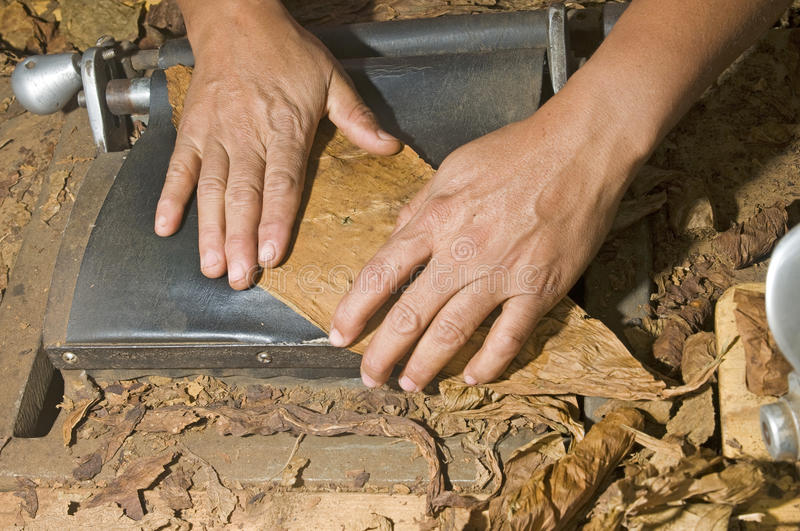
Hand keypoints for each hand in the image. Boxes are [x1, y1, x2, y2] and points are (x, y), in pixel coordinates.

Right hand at [154, 0, 400, 288]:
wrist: (237, 17)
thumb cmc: (287, 51)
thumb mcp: (331, 79)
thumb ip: (358, 119)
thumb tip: (391, 148)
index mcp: (286, 128)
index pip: (282, 183)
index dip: (275, 220)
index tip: (270, 254)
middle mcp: (248, 136)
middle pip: (244, 195)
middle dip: (240, 239)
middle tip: (239, 278)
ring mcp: (215, 134)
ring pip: (212, 189)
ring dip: (210, 230)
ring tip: (211, 266)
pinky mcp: (192, 130)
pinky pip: (179, 167)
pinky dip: (170, 196)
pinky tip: (165, 226)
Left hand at [329, 91, 644, 390]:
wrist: (580, 148)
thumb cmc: (515, 151)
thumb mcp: (452, 168)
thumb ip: (421, 206)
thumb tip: (397, 235)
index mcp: (436, 219)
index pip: (381, 273)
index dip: (355, 309)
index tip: (339, 335)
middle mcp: (462, 252)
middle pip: (410, 314)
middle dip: (383, 352)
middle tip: (370, 377)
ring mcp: (502, 273)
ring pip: (453, 332)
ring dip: (426, 365)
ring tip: (409, 385)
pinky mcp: (540, 288)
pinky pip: (509, 336)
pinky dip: (490, 362)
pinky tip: (472, 377)